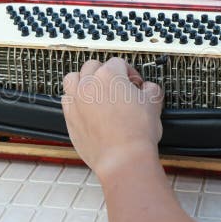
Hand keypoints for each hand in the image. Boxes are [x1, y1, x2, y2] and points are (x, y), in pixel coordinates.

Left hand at [62, 57, 163, 181]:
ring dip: (84, 80)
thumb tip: (148, 89)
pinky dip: (75, 99)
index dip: (129, 73)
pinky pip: (66, 99)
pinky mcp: (69, 117)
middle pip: (93, 66)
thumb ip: (151, 89)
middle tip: (117, 87)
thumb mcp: (154, 104)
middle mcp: (88, 85)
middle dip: (106, 73)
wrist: (123, 159)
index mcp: (109, 76)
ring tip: (95, 91)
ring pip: (73, 78)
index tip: (134, 84)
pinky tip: (86, 107)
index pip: (118, 63)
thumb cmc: (136, 133)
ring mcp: (76, 101)